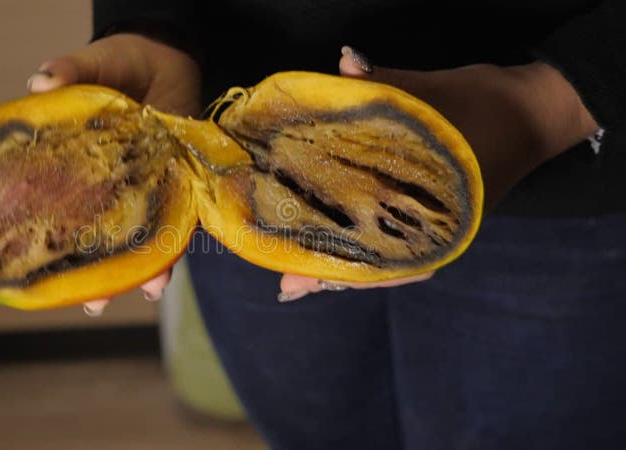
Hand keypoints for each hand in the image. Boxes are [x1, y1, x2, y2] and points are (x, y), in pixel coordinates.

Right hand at [26, 33, 200, 313]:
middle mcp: (110, 188)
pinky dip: (182, 235)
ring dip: (147, 264)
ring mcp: (146, 188)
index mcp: (80, 169)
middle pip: (102, 237)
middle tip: (94, 305)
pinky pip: (181, 214)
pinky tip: (181, 258)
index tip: (44, 278)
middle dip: (101, 274)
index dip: (56, 245)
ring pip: (143, 234)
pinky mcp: (180, 181)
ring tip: (149, 289)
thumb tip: (39, 82)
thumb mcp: (91, 66)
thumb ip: (69, 71)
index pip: (62, 211)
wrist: (164, 57)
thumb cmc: (117, 63)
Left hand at [278, 46, 599, 300]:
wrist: (534, 110)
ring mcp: (435, 226)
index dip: (340, 271)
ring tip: (301, 277)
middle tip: (289, 287)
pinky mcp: (431, 216)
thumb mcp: (438, 93)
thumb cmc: (488, 106)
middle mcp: (438, 231)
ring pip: (387, 260)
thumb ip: (390, 84)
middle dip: (333, 275)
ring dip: (346, 266)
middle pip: (380, 268)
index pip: (387, 259)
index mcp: (442, 215)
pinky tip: (332, 247)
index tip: (298, 282)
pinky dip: (364, 248)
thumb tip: (346, 65)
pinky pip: (395, 243)